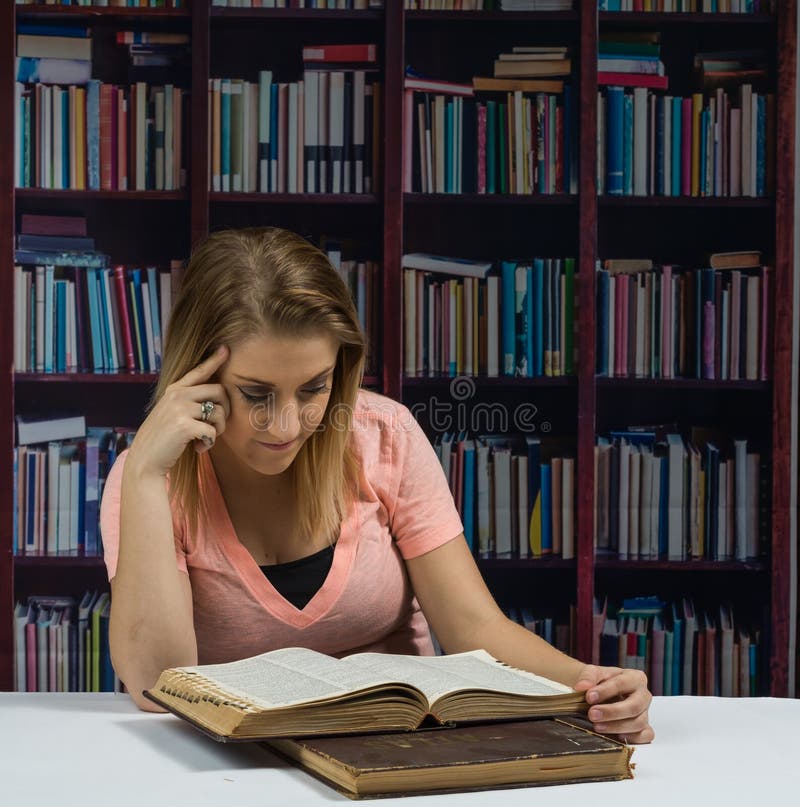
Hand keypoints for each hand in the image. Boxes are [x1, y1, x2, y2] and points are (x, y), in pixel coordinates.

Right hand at [125, 345, 230, 476]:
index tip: (226, 349)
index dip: (214, 360)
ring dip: (218, 429)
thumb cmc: (162, 439)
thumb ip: (188, 402)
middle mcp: (176, 395)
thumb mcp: (171, 413)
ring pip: (219, 412)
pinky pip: (212, 431)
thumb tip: (216, 397)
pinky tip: (200, 448)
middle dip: (225, 410)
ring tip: (205, 439)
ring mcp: (179, 409)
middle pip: (219, 390)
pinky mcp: (184, 425)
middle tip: (216, 426)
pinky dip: (210, 443)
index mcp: (174, 390)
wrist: (145, 460)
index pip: (198, 371)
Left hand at [573, 664, 653, 743]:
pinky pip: (646, 736)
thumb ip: (588, 677)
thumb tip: (581, 686)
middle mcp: (643, 695)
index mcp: (635, 677)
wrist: (601, 692)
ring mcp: (645, 713)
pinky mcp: (645, 728)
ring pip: (638, 723)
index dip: (605, 691)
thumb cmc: (601, 681)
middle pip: (634, 706)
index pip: (622, 684)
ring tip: (597, 726)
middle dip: (612, 712)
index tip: (589, 697)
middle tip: (592, 714)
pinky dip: (633, 738)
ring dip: (616, 727)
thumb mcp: (593, 673)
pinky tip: (617, 737)